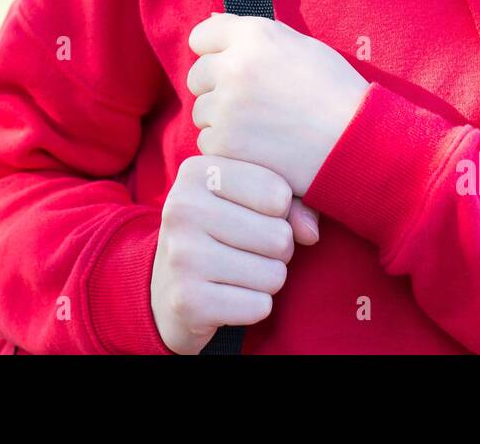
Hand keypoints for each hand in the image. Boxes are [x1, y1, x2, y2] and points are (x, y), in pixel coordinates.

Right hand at [151, 155, 319, 354]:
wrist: (167, 288)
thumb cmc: (221, 233)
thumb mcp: (248, 201)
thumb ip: (291, 202)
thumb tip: (311, 233)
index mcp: (196, 171)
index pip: (278, 192)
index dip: (282, 212)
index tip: (256, 216)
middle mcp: (182, 208)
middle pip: (279, 236)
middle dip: (278, 250)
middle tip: (250, 251)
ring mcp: (181, 255)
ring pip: (273, 274)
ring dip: (267, 280)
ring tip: (239, 273)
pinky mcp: (187, 300)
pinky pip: (259, 306)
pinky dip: (254, 307)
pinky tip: (228, 297)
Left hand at [187, 14, 369, 196]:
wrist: (355, 143)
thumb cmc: (334, 92)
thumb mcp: (300, 46)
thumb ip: (253, 34)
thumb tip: (212, 22)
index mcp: (253, 35)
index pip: (201, 36)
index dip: (214, 52)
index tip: (229, 65)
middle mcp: (234, 66)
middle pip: (197, 76)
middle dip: (216, 88)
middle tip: (251, 103)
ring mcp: (226, 106)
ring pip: (201, 111)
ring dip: (222, 120)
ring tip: (260, 127)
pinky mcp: (224, 143)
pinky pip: (207, 142)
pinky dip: (227, 148)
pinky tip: (257, 148)